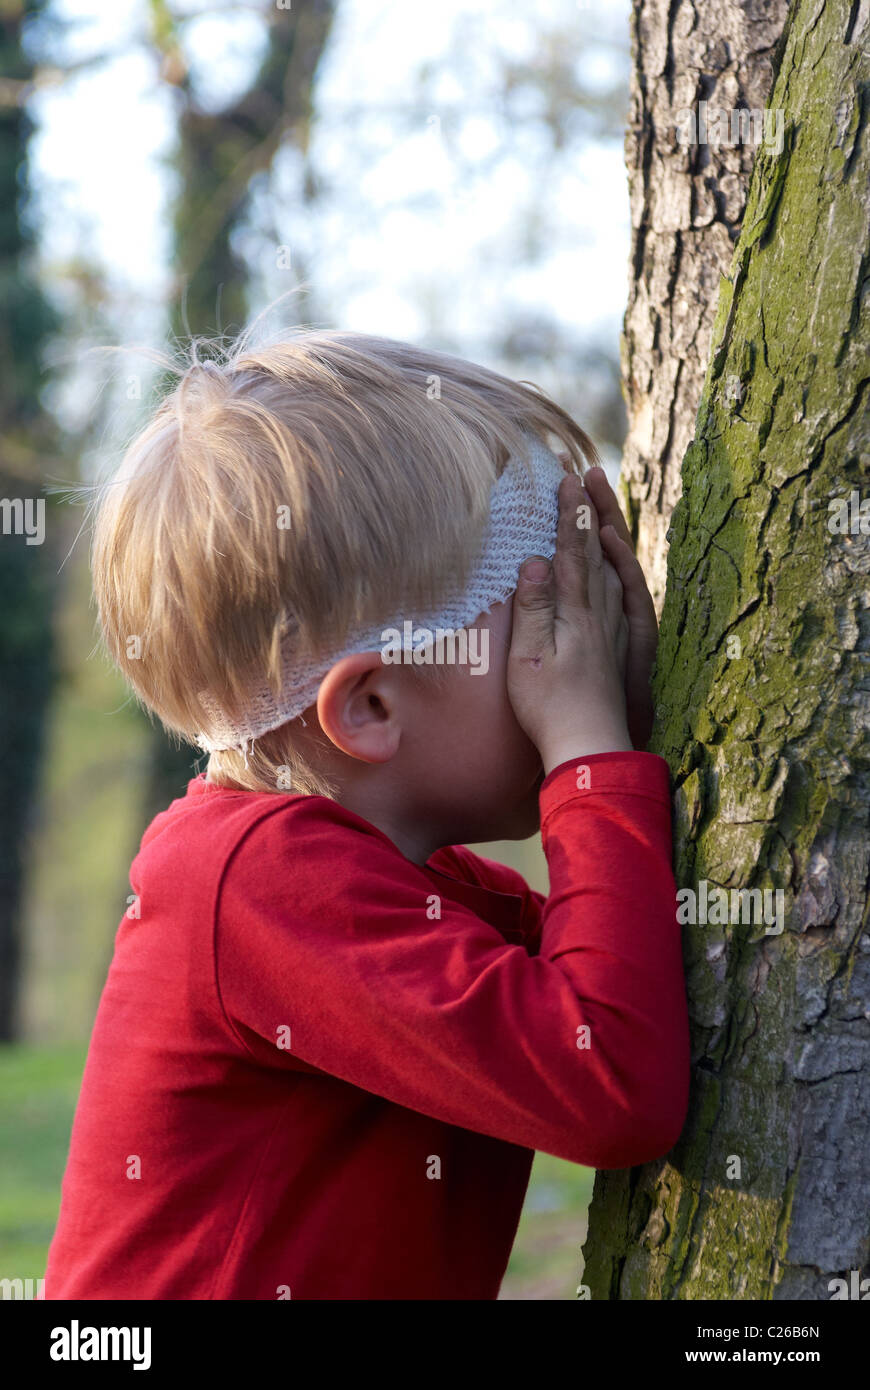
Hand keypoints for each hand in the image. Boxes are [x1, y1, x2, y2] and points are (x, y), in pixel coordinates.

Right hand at [507, 471, 631, 774]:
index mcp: (576, 612)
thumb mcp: (529, 657)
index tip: (566, 479)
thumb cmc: (549, 707)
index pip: (573, 550)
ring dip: (608, 533)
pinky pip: (624, 594)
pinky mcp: (618, 647)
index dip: (570, 513)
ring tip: (603, 507)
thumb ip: (533, 606)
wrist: (588, 746)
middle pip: (598, 551)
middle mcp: (601, 614)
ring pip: (614, 568)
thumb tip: (535, 560)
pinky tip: (618, 566)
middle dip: (592, 510)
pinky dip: (621, 569)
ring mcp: (613, 630)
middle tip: (588, 473)